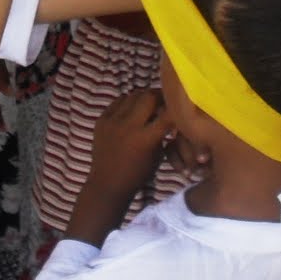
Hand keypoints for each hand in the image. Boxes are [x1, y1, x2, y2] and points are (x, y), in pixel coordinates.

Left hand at [65, 91, 172, 245]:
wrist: (108, 183)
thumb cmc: (138, 174)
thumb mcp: (158, 155)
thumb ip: (164, 134)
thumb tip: (171, 114)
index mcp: (145, 138)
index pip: (167, 113)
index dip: (176, 108)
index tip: (179, 107)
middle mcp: (129, 126)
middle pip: (149, 96)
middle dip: (159, 96)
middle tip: (163, 100)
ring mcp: (112, 121)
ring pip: (132, 95)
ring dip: (143, 97)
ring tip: (148, 103)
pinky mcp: (101, 120)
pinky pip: (118, 102)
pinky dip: (128, 102)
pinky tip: (132, 109)